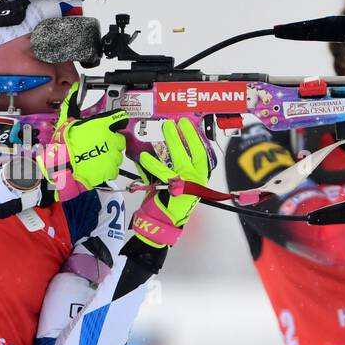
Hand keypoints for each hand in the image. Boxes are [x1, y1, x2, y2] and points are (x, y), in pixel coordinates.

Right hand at [44, 85, 128, 199]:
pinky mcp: (111, 170)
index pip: (118, 118)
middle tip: (98, 143)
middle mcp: (110, 140)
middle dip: (112, 140)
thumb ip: (73, 103)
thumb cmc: (64, 144)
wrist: (62, 167)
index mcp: (101, 126)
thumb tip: (75, 89)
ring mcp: (112, 156)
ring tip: (96, 155)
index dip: (118, 119)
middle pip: (119, 139)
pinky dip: (108, 168)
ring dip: (110, 155)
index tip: (119, 119)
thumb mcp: (66, 119)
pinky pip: (114, 168)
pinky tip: (96, 164)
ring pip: (118, 154)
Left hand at [130, 118, 210, 247]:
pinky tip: (143, 156)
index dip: (194, 138)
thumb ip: (172, 167)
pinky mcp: (173, 189)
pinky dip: (151, 163)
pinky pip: (161, 172)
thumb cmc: (171, 201)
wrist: (164, 221)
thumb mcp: (177, 182)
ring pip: (179, 158)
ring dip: (171, 141)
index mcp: (199, 176)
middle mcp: (196, 179)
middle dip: (183, 135)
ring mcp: (186, 184)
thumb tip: (160, 147)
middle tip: (172, 123)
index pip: (201, 153)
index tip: (187, 125)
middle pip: (192, 152)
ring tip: (164, 130)